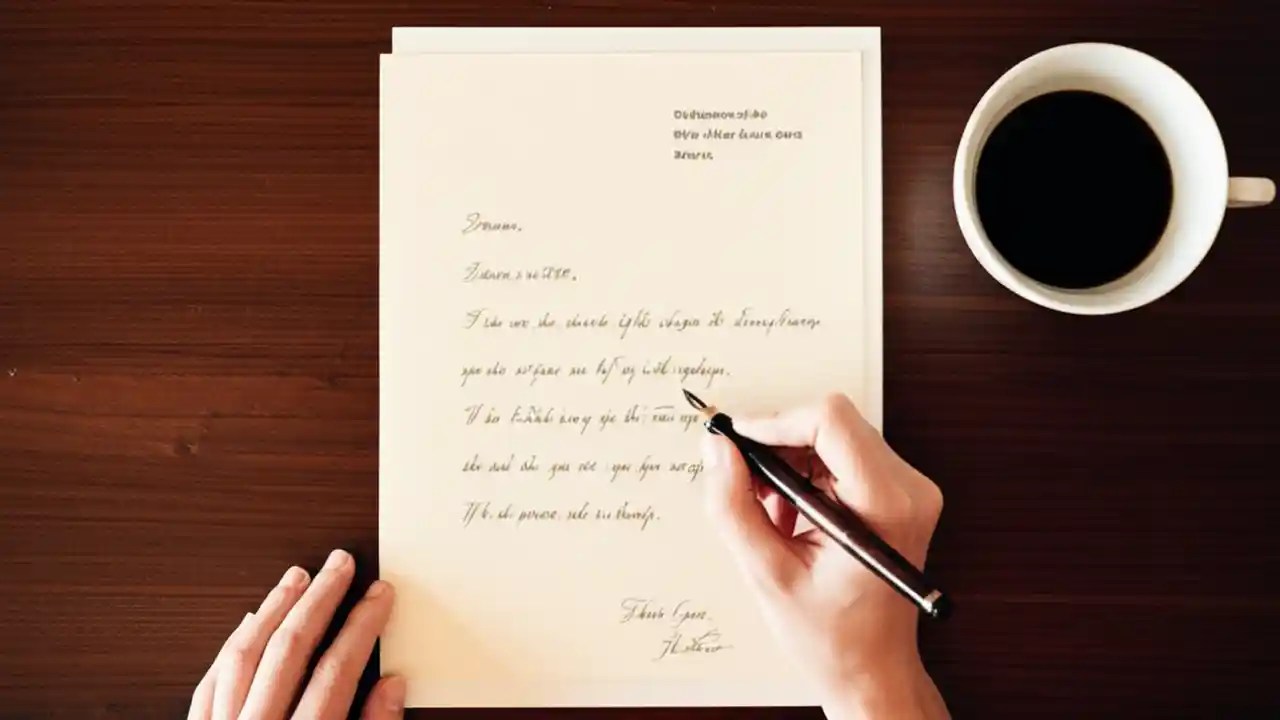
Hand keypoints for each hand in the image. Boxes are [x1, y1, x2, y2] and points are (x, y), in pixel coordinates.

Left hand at [187, 549, 403, 719]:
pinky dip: (233, 646)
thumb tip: (392, 687)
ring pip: (245, 655)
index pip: (337, 670)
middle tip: (339, 565)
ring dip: (274, 608)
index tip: (379, 596)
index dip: (362, 626)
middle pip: (290, 648)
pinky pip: (211, 681)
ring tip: (296, 577)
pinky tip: (250, 621)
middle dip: (321, 599)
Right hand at [701, 394, 948, 719]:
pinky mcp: (897, 492)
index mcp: (887, 506)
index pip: (830, 422)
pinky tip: (789, 515)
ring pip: (832, 434)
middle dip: (776, 445)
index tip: (733, 441)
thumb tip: (716, 450)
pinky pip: (841, 454)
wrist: (872, 669)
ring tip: (770, 514)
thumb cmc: (831, 636)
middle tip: (741, 483)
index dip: (774, 422)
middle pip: (831, 423)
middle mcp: (908, 488)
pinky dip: (804, 474)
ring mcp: (907, 488)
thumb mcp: (767, 575)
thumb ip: (734, 508)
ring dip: (788, 462)